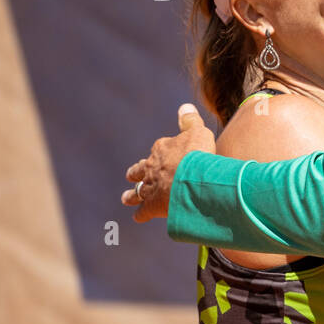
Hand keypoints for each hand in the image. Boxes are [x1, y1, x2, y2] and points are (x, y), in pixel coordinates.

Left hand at [122, 104, 215, 222]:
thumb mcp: (198, 131)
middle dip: (136, 173)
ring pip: (137, 191)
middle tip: (130, 176)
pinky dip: (140, 214)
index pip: (158, 150)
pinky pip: (143, 211)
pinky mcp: (152, 205)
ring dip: (131, 194)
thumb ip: (190, 121)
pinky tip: (138, 217)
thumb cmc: (197, 154)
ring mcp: (150, 187)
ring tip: (125, 198)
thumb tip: (184, 106)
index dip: (160, 154)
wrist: (191, 179)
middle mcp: (151, 168)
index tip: (159, 156)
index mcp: (161, 150)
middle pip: (140, 170)